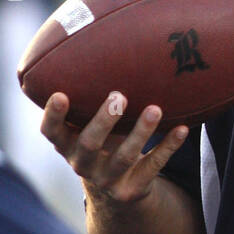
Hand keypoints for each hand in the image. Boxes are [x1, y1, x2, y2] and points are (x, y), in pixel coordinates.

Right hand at [40, 92, 188, 205]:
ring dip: (141, 132)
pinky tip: (182, 129)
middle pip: (89, 144)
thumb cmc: (103, 142)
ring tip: (155, 109)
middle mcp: (82, 164)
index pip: (51, 132)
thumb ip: (91, 100)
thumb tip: (108, 43)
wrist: (118, 190)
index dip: (53, 115)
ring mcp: (107, 180)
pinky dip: (168, 147)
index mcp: (67, 145)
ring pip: (124, 157)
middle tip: (118, 96)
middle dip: (103, 121)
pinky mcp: (132, 190)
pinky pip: (153, 166)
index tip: (60, 94)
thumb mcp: (91, 125)